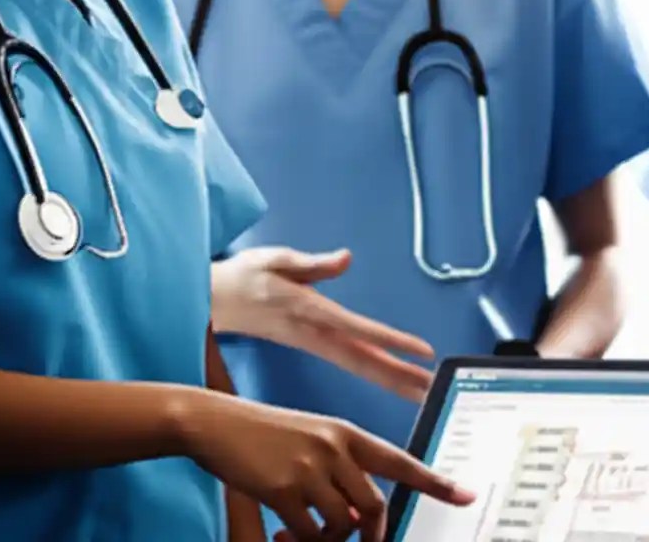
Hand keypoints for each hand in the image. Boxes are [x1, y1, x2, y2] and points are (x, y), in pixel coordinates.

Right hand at [184, 394, 474, 541]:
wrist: (213, 422)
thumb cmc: (262, 433)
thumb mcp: (309, 439)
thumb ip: (339, 470)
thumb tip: (357, 517)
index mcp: (345, 433)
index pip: (400, 461)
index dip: (435, 481)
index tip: (466, 494)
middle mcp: (334, 447)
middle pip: (373, 507)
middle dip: (367, 534)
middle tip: (349, 541)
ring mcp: (309, 467)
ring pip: (343, 525)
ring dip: (326, 539)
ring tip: (300, 532)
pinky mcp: (283, 488)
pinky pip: (309, 533)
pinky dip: (299, 541)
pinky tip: (280, 533)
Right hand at [212, 247, 435, 400]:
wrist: (215, 301)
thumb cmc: (246, 276)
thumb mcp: (275, 259)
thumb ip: (312, 263)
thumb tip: (346, 259)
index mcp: (308, 310)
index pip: (357, 328)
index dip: (390, 340)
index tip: (419, 350)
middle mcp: (314, 333)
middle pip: (362, 360)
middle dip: (398, 375)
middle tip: (433, 387)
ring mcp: (314, 342)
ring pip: (358, 366)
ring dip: (392, 378)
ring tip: (424, 389)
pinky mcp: (313, 344)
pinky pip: (351, 362)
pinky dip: (376, 371)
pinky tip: (395, 377)